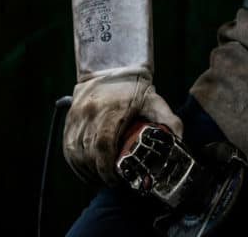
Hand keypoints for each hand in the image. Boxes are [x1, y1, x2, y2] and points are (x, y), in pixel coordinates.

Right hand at [62, 67, 183, 185]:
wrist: (111, 66)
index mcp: (111, 110)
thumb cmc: (134, 87)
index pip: (103, 145)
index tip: (116, 180)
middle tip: (112, 182)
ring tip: (101, 180)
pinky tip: (87, 172)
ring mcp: (77, 116)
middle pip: (87, 153)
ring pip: (75, 153)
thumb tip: (179, 143)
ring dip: (86, 172)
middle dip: (99, 174)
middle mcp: (90, 112)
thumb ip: (168, 121)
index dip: (107, 168)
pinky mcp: (70, 119)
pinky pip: (67, 148)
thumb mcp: (154, 100)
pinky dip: (75, 164)